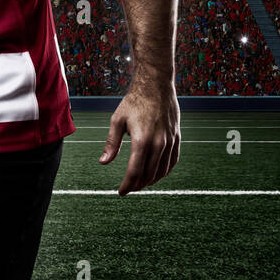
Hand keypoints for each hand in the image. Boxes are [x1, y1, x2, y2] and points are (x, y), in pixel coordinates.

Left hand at [98, 79, 179, 194]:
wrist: (156, 87)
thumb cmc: (133, 102)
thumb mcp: (117, 121)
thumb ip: (111, 143)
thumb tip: (103, 162)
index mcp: (142, 140)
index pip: (135, 171)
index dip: (127, 185)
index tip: (121, 192)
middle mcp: (159, 144)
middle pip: (149, 174)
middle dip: (137, 185)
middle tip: (128, 189)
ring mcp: (170, 142)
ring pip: (162, 170)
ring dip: (151, 180)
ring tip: (140, 184)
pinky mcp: (177, 138)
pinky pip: (173, 161)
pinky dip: (165, 171)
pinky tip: (157, 174)